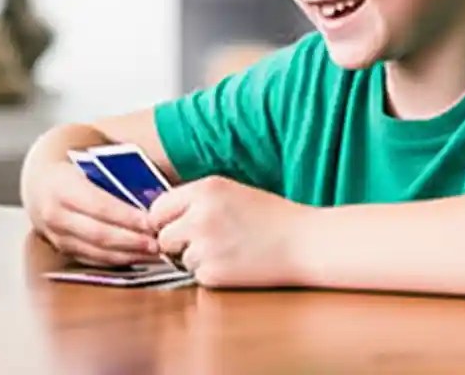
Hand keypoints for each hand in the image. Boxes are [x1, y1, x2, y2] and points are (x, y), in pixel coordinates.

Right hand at [30, 161, 162, 265]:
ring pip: (96, 251)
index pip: (99, 205)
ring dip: (127, 254)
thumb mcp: (88, 164)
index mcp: (61, 186)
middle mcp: (55, 214)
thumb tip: (153, 190)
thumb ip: (114, 176)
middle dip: (131, 240)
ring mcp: (56, 236)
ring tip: (151, 252)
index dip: (126, 216)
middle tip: (156, 242)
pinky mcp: (62, 250)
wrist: (39, 183)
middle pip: (98, 233)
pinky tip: (136, 257)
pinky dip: (116, 261)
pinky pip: (92, 260)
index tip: (150, 221)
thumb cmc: (72, 170)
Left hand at [148, 176, 310, 287]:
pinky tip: (235, 264)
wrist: (305, 242)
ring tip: (228, 251)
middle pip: (163, 236)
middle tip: (204, 242)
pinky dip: (211, 274)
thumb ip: (195, 200)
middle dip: (177, 242)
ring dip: (196, 259)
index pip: (158, 208)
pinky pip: (197, 275)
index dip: (164, 220)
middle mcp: (200, 215)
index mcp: (204, 189)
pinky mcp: (213, 273)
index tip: (174, 226)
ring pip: (179, 258)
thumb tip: (161, 215)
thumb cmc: (272, 218)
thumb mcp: (230, 192)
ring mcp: (205, 245)